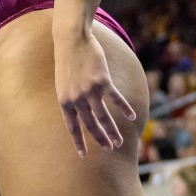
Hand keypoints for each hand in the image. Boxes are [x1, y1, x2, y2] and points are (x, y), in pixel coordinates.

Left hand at [55, 27, 135, 155]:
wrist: (71, 40)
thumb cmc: (68, 61)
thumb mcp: (63, 83)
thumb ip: (71, 99)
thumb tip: (81, 112)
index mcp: (64, 101)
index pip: (72, 127)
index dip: (78, 141)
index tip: (82, 155)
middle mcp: (76, 99)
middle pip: (91, 125)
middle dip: (101, 139)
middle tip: (109, 149)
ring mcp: (89, 91)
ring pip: (104, 117)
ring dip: (113, 131)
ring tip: (119, 142)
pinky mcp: (102, 81)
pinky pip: (115, 99)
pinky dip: (124, 108)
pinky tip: (132, 116)